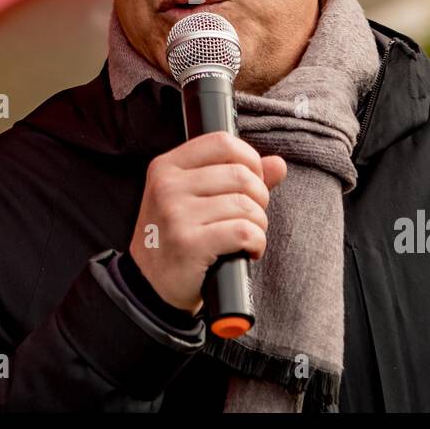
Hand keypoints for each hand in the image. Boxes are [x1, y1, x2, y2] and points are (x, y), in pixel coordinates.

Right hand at [128, 131, 286, 314]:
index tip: (252, 182)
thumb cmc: (178, 237)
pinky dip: (257, 243)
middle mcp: (167, 186)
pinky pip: (245, 232)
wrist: (151, 286)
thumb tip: (278, 164)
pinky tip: (248, 251)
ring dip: (259, 224)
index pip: (222, 142)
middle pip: (241, 174)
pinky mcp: (188, 244)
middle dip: (259, 198)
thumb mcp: (196, 199)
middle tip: (251, 217)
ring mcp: (175, 215)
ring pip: (246, 205)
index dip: (250, 160)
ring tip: (248, 236)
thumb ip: (237, 177)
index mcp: (167, 166)